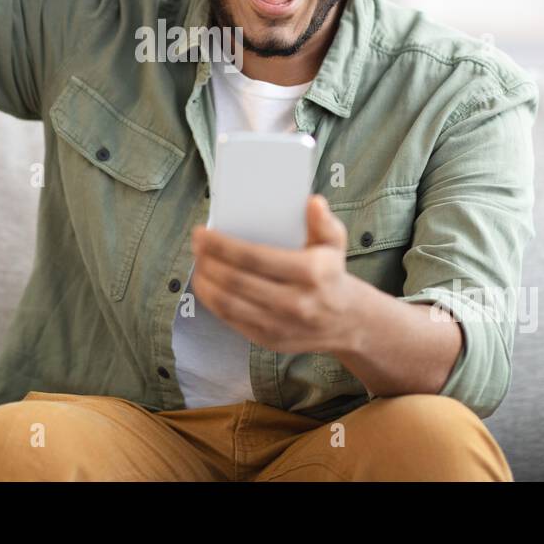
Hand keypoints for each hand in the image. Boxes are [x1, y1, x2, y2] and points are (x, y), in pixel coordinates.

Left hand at [189, 194, 363, 354]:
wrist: (347, 322)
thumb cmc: (332, 275)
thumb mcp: (334, 244)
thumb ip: (323, 222)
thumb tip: (313, 202)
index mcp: (311, 273)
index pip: (254, 258)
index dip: (222, 246)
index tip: (202, 233)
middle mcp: (295, 302)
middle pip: (236, 281)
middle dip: (208, 261)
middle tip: (196, 244)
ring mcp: (281, 325)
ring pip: (229, 304)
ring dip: (205, 282)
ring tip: (198, 263)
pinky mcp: (269, 341)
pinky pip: (232, 321)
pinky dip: (213, 302)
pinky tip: (206, 285)